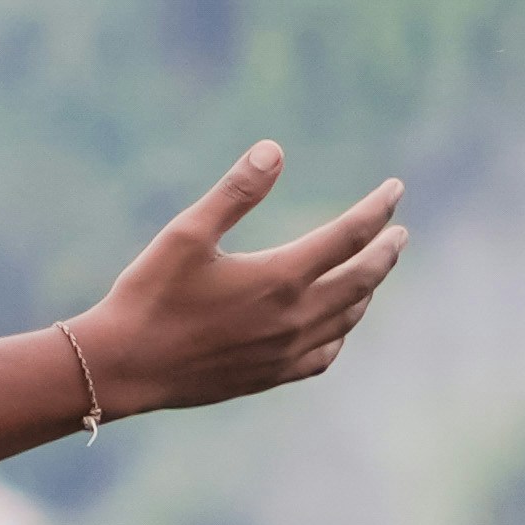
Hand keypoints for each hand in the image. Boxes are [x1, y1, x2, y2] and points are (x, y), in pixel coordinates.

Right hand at [73, 144, 404, 415]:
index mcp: (280, 277)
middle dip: (386, 251)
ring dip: (368, 289)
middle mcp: (295, 316)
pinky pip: (325, 354)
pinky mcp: (272, 375)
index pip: (349, 235)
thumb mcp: (186, 233)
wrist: (124, 367)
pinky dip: (341, 331)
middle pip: (362, 278)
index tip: (395, 189)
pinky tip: (336, 323)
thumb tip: (274, 149)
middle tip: (400, 232)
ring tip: (373, 270)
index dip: (377, 209)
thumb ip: (236, 192)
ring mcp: (287, 351)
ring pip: (349, 316)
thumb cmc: (150, 294)